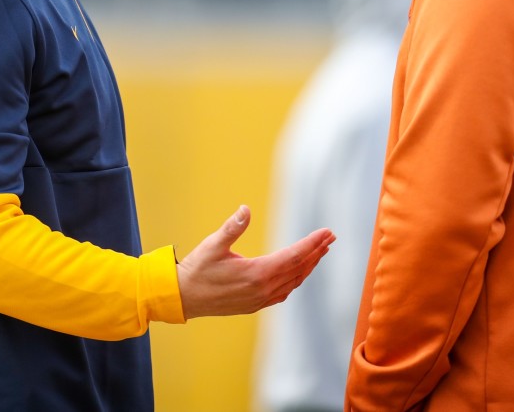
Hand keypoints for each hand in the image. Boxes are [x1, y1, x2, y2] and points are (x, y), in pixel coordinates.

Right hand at [176, 205, 333, 319]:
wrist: (183, 297)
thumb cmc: (197, 270)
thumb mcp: (212, 245)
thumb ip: (231, 228)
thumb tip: (245, 209)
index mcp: (256, 274)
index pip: (293, 257)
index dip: (312, 244)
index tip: (326, 233)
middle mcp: (262, 289)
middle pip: (298, 269)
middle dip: (316, 252)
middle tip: (330, 238)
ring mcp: (259, 300)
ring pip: (293, 282)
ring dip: (308, 266)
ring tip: (319, 252)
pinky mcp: (254, 304)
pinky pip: (283, 292)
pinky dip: (295, 280)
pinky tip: (298, 273)